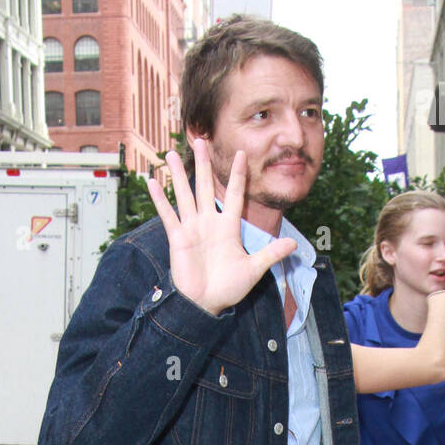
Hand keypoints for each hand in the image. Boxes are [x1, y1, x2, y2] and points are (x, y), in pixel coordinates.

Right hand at [144, 138, 297, 316]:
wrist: (205, 304)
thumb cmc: (227, 288)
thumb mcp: (253, 269)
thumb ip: (271, 254)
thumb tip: (293, 245)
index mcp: (228, 226)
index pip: (233, 194)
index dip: (237, 175)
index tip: (241, 154)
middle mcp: (209, 222)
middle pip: (204, 186)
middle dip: (203, 163)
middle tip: (200, 140)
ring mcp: (192, 228)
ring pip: (184, 194)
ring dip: (177, 175)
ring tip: (169, 153)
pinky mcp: (178, 238)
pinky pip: (168, 215)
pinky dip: (159, 199)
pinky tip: (151, 182)